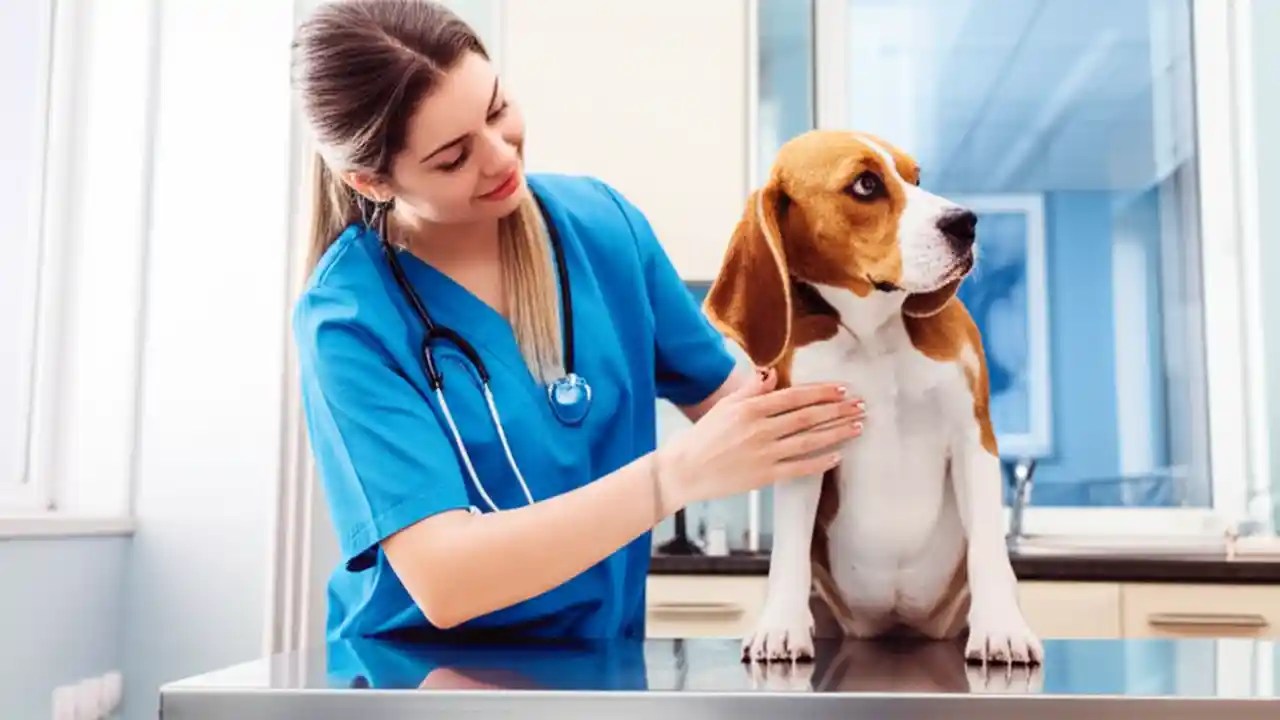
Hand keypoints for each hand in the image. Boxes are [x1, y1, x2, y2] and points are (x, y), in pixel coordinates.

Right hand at [654, 368, 864, 512]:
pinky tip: (837, 455)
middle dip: (838, 410)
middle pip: (808, 417)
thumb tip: (771, 374)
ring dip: (837, 432)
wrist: (684, 471)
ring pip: (810, 440)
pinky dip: (820, 462)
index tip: (842, 389)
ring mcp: (765, 454)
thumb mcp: (724, 406)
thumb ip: (750, 389)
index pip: (795, 396)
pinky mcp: (765, 476)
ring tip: (858, 425)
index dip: (822, 392)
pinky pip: (799, 468)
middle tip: (860, 405)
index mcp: (751, 409)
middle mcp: (761, 429)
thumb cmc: (702, 437)